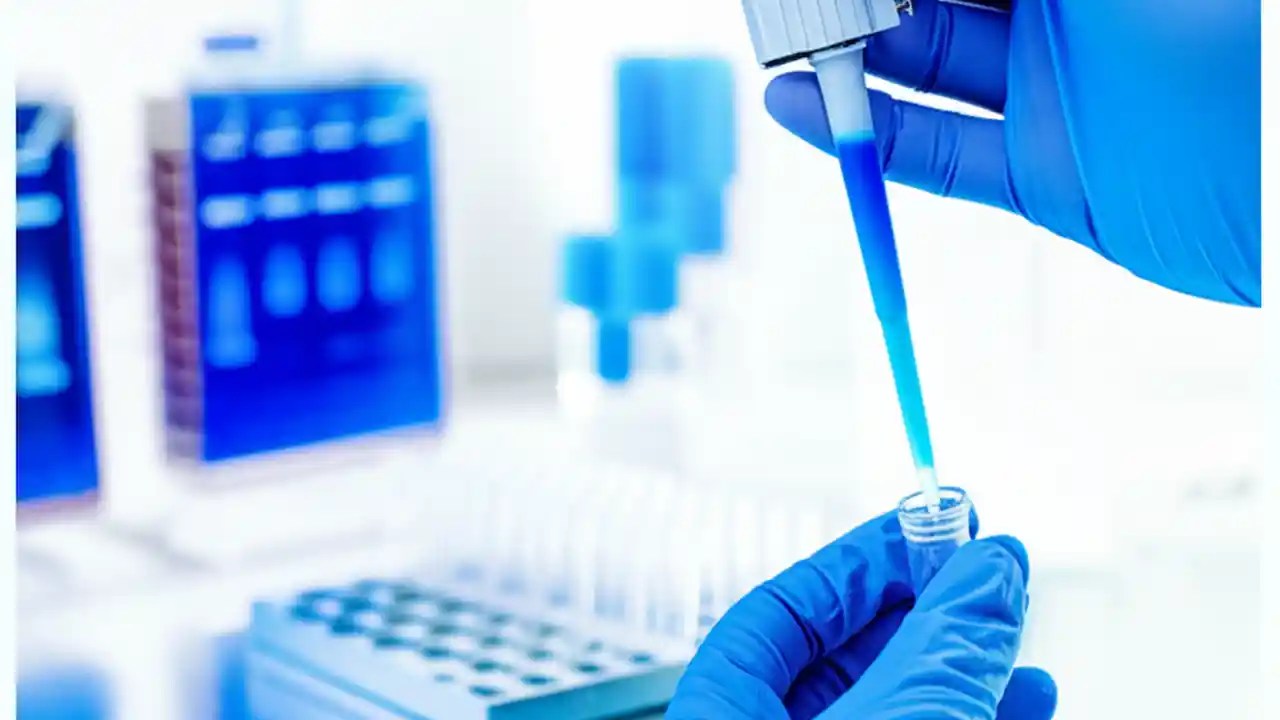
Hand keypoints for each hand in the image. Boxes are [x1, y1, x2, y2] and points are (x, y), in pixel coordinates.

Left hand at [666, 510, 1054, 718]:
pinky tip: (1027, 698)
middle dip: (923, 610)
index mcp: (717, 715)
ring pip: (891, 704)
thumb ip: (942, 644)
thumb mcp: (899, 718)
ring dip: (961, 664)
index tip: (925, 524)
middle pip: (841, 660)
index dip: (857, 562)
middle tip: (985, 569)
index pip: (777, 614)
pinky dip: (970, 715)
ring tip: (1015, 631)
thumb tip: (992, 563)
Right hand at [764, 0, 1260, 306]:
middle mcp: (1065, 15)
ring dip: (844, 58)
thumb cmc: (1224, 33)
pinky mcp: (1046, 176)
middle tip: (792, 5)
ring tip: (780, 42)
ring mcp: (1053, 94)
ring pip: (923, 70)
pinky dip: (867, 137)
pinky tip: (796, 109)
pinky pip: (939, 155)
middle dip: (857, 2)